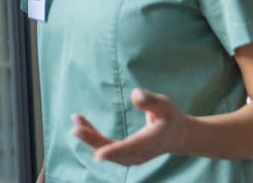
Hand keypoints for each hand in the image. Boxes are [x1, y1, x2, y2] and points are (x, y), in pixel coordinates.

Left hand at [71, 88, 188, 165]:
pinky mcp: (125, 156)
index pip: (131, 149)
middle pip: (114, 151)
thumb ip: (151, 101)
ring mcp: (131, 157)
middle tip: (76, 129)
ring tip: (76, 120)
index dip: (114, 152)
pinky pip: (106, 149)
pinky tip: (81, 126)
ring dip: (90, 138)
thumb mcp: (165, 105)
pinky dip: (93, 138)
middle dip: (94, 141)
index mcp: (150, 142)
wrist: (176, 136)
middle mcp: (139, 154)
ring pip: (107, 151)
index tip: (99, 154)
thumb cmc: (169, 117)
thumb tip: (136, 95)